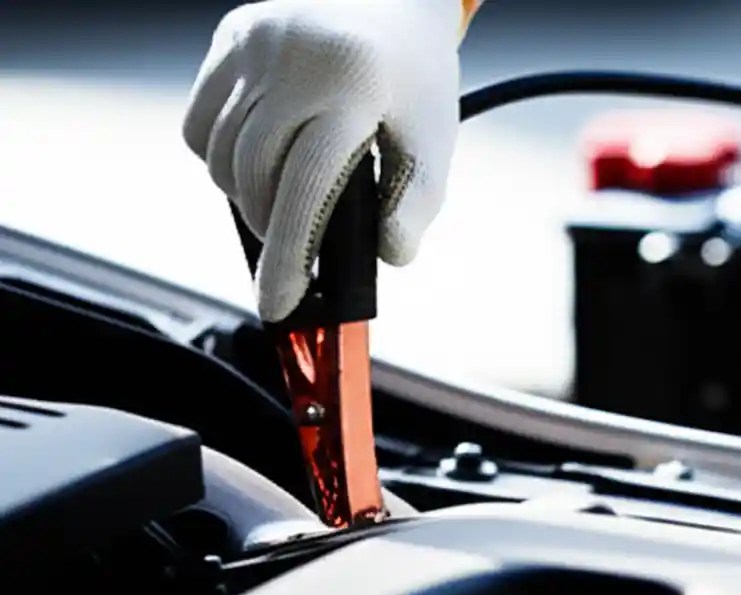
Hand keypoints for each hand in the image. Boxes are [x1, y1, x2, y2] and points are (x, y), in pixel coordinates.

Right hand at [182, 0, 461, 321]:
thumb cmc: (415, 77)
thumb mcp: (433, 140)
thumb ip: (416, 205)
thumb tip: (388, 257)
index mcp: (353, 83)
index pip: (306, 187)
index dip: (290, 255)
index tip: (281, 303)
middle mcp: (295, 57)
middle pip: (254, 177)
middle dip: (273, 227)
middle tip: (298, 246)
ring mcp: (254, 44)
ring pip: (219, 156)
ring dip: (247, 196)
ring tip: (288, 198)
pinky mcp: (229, 39)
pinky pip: (199, 125)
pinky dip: (222, 158)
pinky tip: (262, 159)